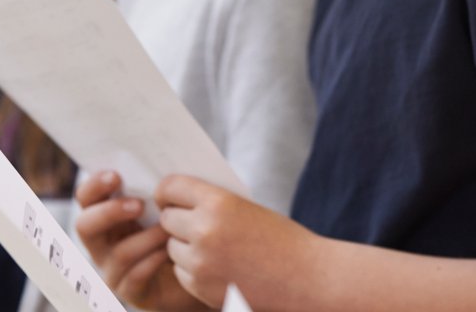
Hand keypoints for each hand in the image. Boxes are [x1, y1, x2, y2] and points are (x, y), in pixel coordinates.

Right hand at [75, 171, 209, 311]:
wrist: (203, 266)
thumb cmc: (184, 226)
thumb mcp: (169, 202)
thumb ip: (158, 186)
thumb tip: (163, 155)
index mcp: (107, 216)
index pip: (86, 198)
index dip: (94, 186)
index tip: (116, 175)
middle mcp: (103, 243)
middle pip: (84, 225)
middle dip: (110, 212)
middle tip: (139, 205)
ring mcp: (114, 270)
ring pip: (117, 252)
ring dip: (145, 238)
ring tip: (168, 229)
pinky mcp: (132, 291)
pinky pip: (135, 277)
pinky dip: (153, 260)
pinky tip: (170, 251)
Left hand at [156, 175, 315, 308]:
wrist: (308, 279)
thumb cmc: (282, 240)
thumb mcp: (247, 208)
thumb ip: (213, 203)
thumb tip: (178, 199)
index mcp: (218, 203)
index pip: (170, 187)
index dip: (167, 193)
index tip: (170, 198)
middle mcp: (204, 231)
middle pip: (166, 220)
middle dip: (177, 222)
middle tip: (192, 224)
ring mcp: (201, 262)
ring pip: (172, 248)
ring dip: (185, 248)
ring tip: (214, 249)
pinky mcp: (201, 288)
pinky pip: (182, 273)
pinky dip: (194, 271)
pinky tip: (219, 268)